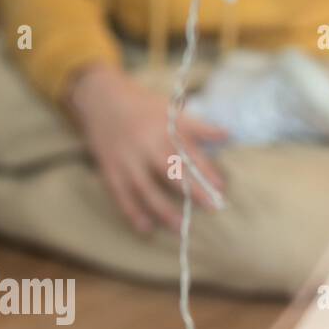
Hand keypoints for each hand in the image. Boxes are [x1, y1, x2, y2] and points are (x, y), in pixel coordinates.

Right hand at [64, 63, 228, 235]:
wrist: (100, 100)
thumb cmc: (141, 107)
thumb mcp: (170, 110)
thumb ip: (198, 126)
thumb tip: (228, 135)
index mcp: (163, 128)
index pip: (189, 151)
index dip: (206, 169)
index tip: (221, 186)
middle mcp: (144, 144)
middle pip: (170, 171)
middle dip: (192, 190)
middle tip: (212, 207)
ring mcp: (125, 159)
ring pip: (145, 188)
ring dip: (163, 210)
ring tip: (181, 228)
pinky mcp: (109, 169)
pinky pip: (121, 194)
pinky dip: (132, 212)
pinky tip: (145, 228)